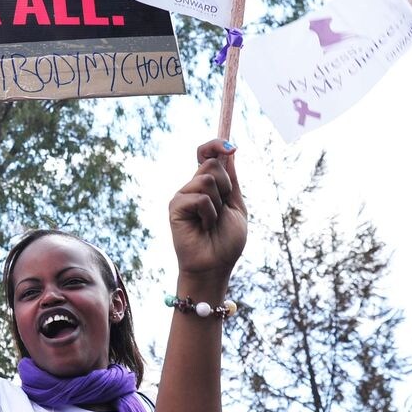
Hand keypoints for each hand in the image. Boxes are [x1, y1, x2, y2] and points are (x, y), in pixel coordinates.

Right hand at [168, 139, 246, 281]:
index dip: (216, 145)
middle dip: (226, 186)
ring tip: (212, 222)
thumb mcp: (236, 206)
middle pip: (212, 164)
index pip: (206, 154)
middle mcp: (193, 187)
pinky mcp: (175, 206)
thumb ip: (231, 181)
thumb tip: (229, 153)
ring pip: (207, 179)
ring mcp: (183, 195)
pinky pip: (200, 198)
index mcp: (208, 185)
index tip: (231, 147)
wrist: (214, 266)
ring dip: (218, 204)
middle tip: (222, 209)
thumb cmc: (226, 241)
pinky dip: (209, 214)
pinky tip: (203, 227)